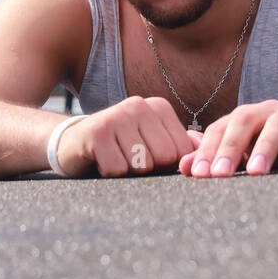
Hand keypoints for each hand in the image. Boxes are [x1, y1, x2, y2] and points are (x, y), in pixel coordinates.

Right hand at [55, 96, 200, 177]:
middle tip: (128, 159)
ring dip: (127, 172)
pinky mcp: (97, 131)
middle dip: (148, 169)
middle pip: (165, 158)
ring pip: (142, 165)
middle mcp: (139, 105)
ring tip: (115, 158)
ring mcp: (118, 115)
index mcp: (158, 107)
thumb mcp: (150, 141)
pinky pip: (118, 169)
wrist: (71, 143)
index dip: (165, 165)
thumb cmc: (118, 147)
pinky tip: (100, 161)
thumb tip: (207, 146)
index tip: (146, 157)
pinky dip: (109, 173)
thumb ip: (180, 144)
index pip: (182, 151)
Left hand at [178, 100, 277, 177]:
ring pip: (276, 124)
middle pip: (244, 121)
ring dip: (264, 148)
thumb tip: (185, 168)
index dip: (208, 149)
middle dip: (230, 147)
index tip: (198, 175)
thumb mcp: (252, 151)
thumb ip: (220, 157)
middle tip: (219, 174)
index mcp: (247, 117)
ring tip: (255, 172)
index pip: (221, 128)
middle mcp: (267, 111)